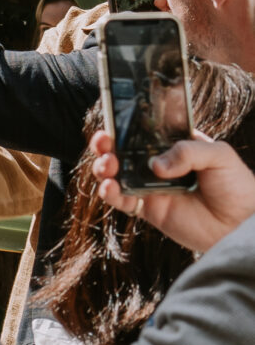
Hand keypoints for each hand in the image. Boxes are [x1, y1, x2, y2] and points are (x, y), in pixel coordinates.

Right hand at [91, 130, 254, 253]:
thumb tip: (156, 165)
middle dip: (108, 144)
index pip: (147, 130)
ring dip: (105, 166)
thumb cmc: (237, 185)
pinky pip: (122, 200)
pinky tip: (110, 187)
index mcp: (176, 145)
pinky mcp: (148, 209)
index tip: (116, 119)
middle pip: (125, 150)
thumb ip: (188, 152)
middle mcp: (160, 164)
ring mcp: (152, 186)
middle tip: (104, 141)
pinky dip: (111, 193)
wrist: (240, 224)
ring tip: (108, 165)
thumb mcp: (220, 156)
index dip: (128, 125)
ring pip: (118, 174)